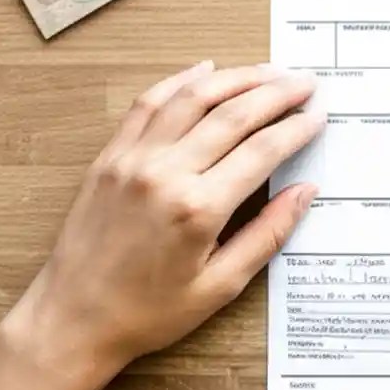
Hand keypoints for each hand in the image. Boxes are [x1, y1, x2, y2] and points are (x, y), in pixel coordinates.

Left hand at [0, 62, 323, 389]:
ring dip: (236, 77)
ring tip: (267, 71)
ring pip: (193, 97)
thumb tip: (304, 193)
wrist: (72, 319)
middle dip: (276, 93)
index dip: (296, 128)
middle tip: (304, 82)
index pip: (262, 151)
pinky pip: (149, 103)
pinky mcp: (110, 156)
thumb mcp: (220, 286)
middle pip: (234, 114)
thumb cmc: (145, 312)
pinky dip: (179, 80)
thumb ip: (267, 234)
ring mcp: (134, 159)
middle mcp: (165, 173)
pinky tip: (204, 69)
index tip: (317, 115)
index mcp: (198, 209)